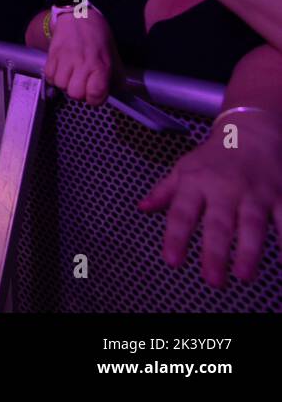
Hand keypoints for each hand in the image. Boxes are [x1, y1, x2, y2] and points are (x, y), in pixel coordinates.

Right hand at [42, 12, 121, 105]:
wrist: (77, 16)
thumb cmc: (97, 35)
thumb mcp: (112, 54)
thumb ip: (114, 74)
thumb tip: (115, 91)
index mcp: (100, 64)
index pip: (96, 94)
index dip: (95, 99)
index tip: (95, 94)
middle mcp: (83, 63)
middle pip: (75, 94)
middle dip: (79, 93)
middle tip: (82, 83)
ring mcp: (65, 59)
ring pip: (60, 86)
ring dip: (65, 84)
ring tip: (70, 75)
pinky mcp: (52, 55)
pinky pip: (49, 76)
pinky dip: (54, 77)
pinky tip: (61, 70)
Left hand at [139, 114, 281, 286]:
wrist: (252, 130)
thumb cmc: (214, 155)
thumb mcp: (184, 168)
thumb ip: (164, 191)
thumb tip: (142, 208)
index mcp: (196, 183)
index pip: (182, 212)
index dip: (175, 237)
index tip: (172, 261)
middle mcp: (225, 188)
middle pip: (219, 223)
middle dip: (215, 252)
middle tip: (212, 280)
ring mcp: (255, 193)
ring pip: (252, 224)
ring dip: (250, 251)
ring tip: (244, 276)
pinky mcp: (280, 195)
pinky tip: (281, 264)